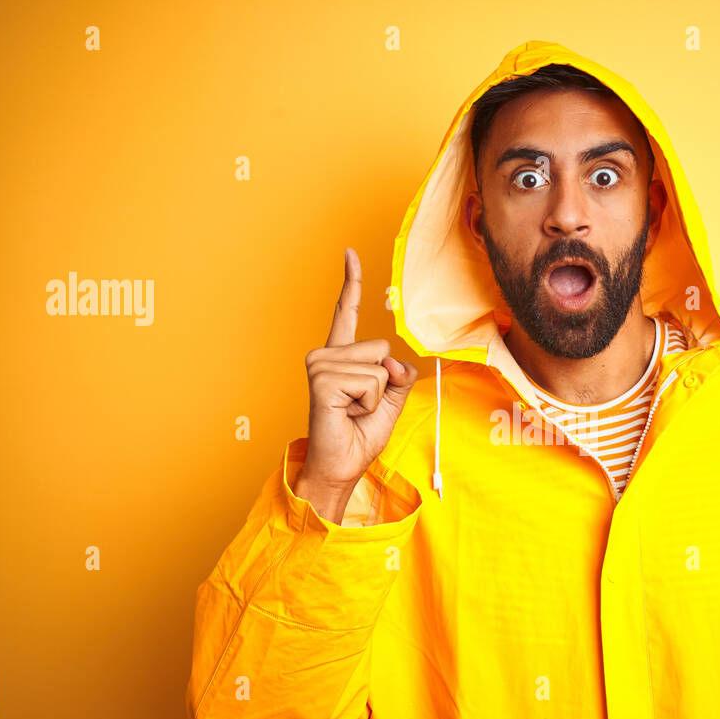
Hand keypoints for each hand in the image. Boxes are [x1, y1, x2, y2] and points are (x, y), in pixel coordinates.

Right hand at [296, 248, 418, 513]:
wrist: (340, 466)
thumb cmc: (359, 435)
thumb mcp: (391, 401)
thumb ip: (399, 375)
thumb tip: (394, 362)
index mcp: (340, 357)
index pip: (345, 312)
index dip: (351, 282)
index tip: (349, 252)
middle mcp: (325, 355)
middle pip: (382, 348)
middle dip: (384, 383)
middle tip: (357, 407)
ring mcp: (320, 364)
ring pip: (380, 366)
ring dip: (376, 397)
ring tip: (351, 412)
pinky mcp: (323, 378)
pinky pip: (372, 382)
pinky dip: (369, 403)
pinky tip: (346, 413)